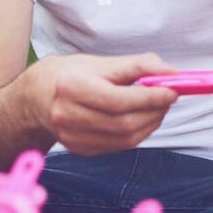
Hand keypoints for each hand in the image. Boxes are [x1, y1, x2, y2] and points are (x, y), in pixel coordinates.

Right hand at [39, 52, 179, 156]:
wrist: (39, 96)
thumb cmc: (75, 74)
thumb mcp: (103, 63)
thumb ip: (139, 65)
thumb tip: (172, 73)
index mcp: (72, 87)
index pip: (118, 100)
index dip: (150, 98)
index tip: (172, 90)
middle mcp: (68, 115)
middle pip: (123, 123)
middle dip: (154, 112)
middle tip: (168, 98)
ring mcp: (72, 137)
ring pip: (124, 139)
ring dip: (150, 124)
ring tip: (157, 108)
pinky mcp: (80, 149)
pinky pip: (119, 146)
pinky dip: (138, 134)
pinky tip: (142, 119)